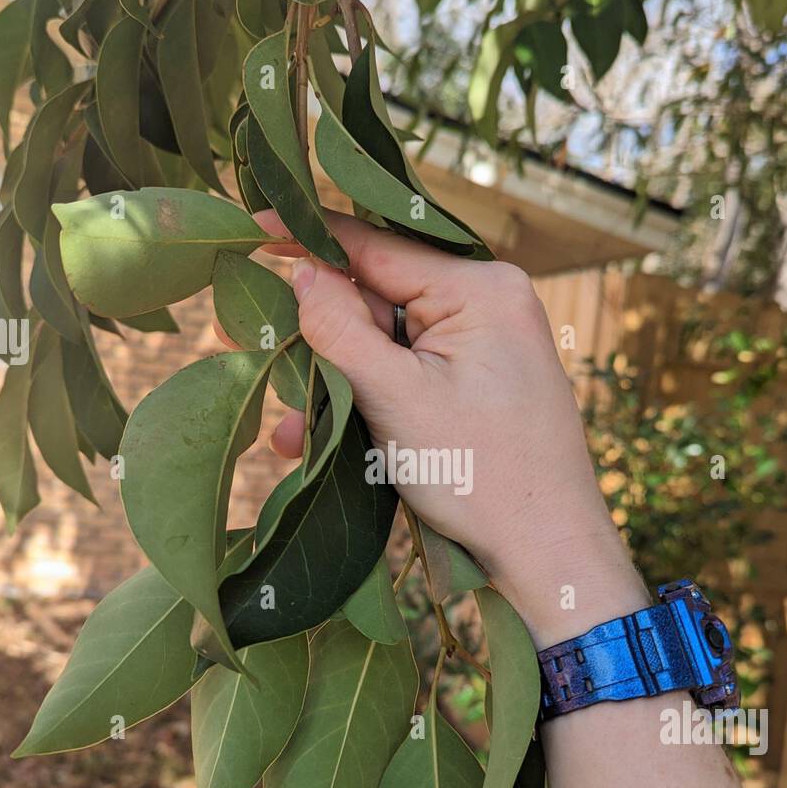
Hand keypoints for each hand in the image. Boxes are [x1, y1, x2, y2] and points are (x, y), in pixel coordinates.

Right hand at [226, 209, 643, 641]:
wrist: (548, 555)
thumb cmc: (482, 475)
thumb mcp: (396, 398)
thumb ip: (340, 329)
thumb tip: (300, 270)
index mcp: (481, 289)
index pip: (376, 246)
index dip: (307, 240)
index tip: (248, 232)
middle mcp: (487, 306)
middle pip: (375, 298)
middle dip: (316, 336)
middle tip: (238, 337)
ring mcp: (483, 348)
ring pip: (384, 345)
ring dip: (333, 384)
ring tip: (292, 432)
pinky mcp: (475, 387)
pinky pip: (405, 378)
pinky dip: (365, 405)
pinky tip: (318, 442)